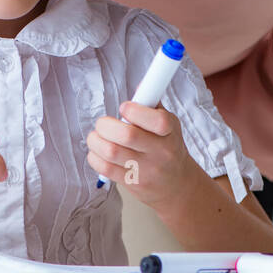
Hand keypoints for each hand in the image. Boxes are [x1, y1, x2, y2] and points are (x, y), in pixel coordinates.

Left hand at [86, 102, 200, 211]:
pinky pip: (105, 168)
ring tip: (96, 137)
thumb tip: (141, 87)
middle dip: (106, 125)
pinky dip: (95, 157)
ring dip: (95, 141)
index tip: (124, 107)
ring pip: (111, 152)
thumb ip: (153, 105)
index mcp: (170, 132)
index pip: (157, 120)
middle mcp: (160, 152)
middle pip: (127, 135)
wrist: (177, 185)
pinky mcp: (132, 183)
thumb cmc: (168, 148)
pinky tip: (98, 152)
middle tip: (102, 124)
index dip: (134, 110)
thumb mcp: (169, 125)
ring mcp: (146, 170)